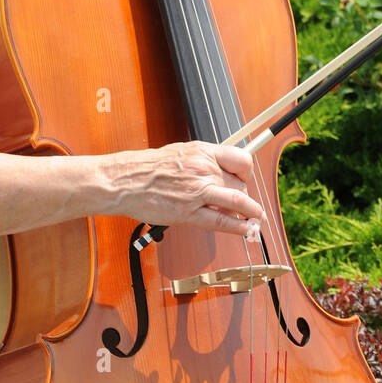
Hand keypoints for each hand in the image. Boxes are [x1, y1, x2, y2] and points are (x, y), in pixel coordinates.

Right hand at [104, 141, 263, 235]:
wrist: (125, 181)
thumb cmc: (148, 169)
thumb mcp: (181, 154)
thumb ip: (203, 163)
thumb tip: (220, 174)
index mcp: (202, 152)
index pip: (241, 160)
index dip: (248, 174)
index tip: (247, 182)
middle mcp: (204, 169)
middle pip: (240, 184)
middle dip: (245, 198)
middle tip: (244, 208)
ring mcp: (197, 192)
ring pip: (238, 201)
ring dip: (252, 213)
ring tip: (257, 221)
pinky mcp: (189, 213)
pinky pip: (221, 221)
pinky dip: (238, 227)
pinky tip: (246, 230)